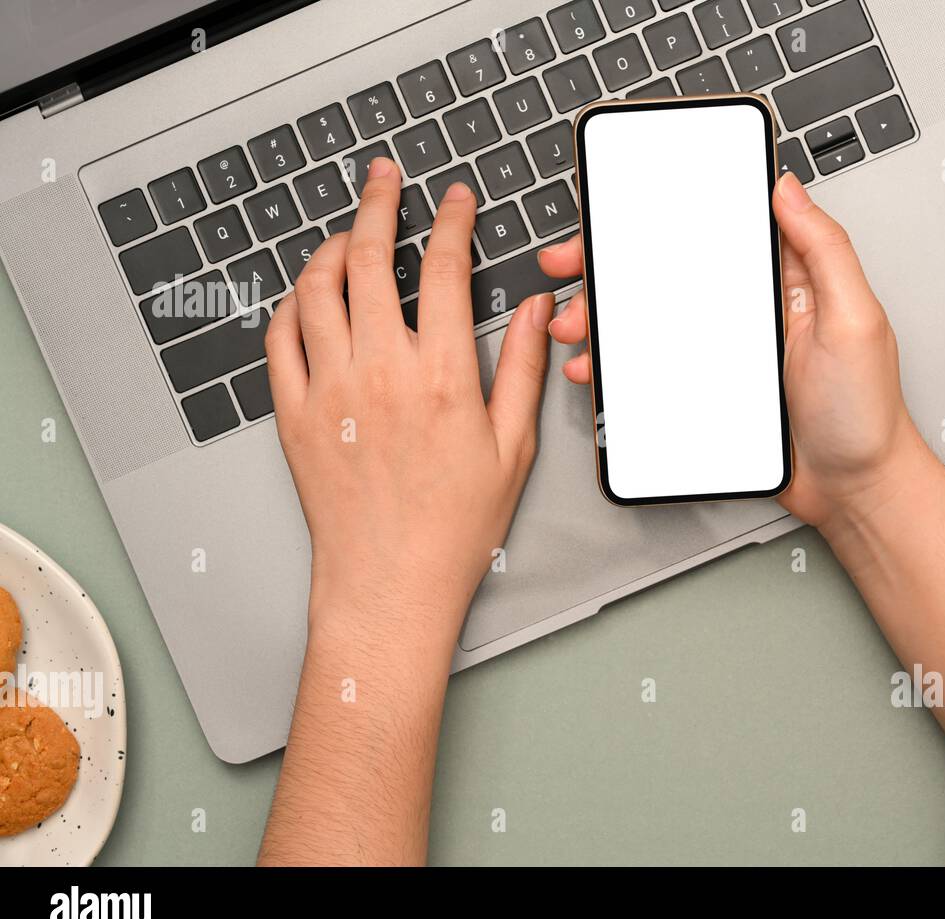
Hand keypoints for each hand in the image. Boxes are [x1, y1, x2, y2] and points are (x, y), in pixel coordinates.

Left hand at [265, 157, 554, 636]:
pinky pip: (279, 338)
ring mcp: (330, 390)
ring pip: (316, 288)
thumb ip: (522, 369)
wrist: (389, 584)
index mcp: (441, 376)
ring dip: (330, 246)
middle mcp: (380, 371)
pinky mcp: (295, 414)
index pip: (443, 269)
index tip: (454, 202)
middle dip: (378, 204)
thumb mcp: (512, 447)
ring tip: (345, 232)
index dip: (450, 221)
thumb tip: (535, 311)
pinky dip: (291, 303)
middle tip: (384, 179)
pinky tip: (307, 296)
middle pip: (369, 258)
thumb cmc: (453, 527)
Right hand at [538, 171, 925, 528]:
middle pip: (669, 271)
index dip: (663, 213)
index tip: (616, 207)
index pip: (715, 229)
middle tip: (570, 262)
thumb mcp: (855, 319)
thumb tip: (788, 189)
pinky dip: (619, 366)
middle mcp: (749, 309)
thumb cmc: (865, 411)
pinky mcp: (709, 388)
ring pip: (651, 320)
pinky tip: (597, 368)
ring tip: (578, 326)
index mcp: (784, 280)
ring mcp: (725, 351)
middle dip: (611, 263)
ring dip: (605, 316)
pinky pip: (654, 368)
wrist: (853, 490)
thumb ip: (825, 250)